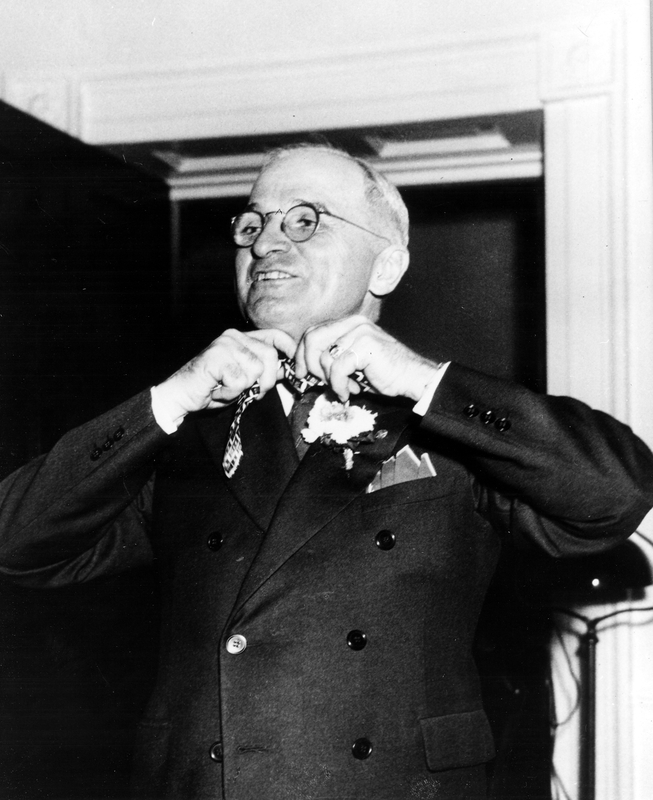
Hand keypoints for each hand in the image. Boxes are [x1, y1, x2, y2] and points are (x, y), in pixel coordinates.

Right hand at [155, 328, 296, 417]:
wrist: (180, 395)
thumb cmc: (212, 388)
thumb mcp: (244, 379)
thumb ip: (264, 371)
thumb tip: (288, 369)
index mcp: (241, 338)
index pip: (275, 335)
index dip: (289, 349)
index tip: (297, 368)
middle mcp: (233, 336)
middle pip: (270, 357)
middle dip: (266, 382)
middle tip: (250, 392)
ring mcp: (225, 345)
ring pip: (256, 371)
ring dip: (244, 389)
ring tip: (226, 388)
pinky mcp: (217, 357)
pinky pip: (240, 381)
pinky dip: (231, 393)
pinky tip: (217, 390)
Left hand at [294, 315, 441, 402]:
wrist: (412, 377)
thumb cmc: (384, 372)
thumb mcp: (352, 362)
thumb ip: (332, 358)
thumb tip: (304, 367)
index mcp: (349, 323)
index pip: (313, 332)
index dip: (301, 354)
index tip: (301, 373)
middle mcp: (353, 323)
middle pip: (312, 339)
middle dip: (309, 365)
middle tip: (319, 383)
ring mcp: (360, 333)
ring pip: (324, 357)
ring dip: (330, 380)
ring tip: (346, 388)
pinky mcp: (365, 347)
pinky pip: (337, 369)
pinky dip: (339, 385)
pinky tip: (350, 391)